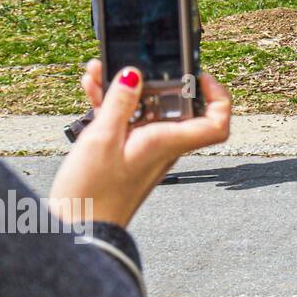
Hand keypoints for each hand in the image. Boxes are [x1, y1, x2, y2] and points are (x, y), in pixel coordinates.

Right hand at [49, 60, 231, 226]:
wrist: (78, 230)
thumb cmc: (93, 194)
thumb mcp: (102, 139)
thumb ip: (119, 103)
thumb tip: (134, 75)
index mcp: (168, 142)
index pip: (216, 123)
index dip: (217, 97)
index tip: (200, 76)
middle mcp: (162, 145)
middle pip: (175, 107)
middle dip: (155, 80)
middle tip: (138, 65)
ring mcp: (144, 148)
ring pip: (145, 109)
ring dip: (126, 89)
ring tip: (101, 70)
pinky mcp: (125, 152)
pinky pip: (126, 120)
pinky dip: (111, 103)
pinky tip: (92, 87)